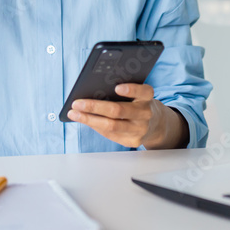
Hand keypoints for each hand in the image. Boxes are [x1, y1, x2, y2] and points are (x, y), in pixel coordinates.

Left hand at [67, 84, 187, 148]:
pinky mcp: (132, 142)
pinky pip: (110, 134)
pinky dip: (95, 126)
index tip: (117, 87)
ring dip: (89, 119)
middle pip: (118, 111)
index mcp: (148, 99)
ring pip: (111, 126)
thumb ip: (123, 92)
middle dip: (95, 107)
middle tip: (77, 103)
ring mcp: (139, 130)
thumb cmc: (139, 105)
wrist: (155, 126)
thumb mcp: (138, 96)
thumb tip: (93, 93)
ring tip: (75, 114)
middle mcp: (146, 114)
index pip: (143, 92)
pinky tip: (84, 120)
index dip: (131, 90)